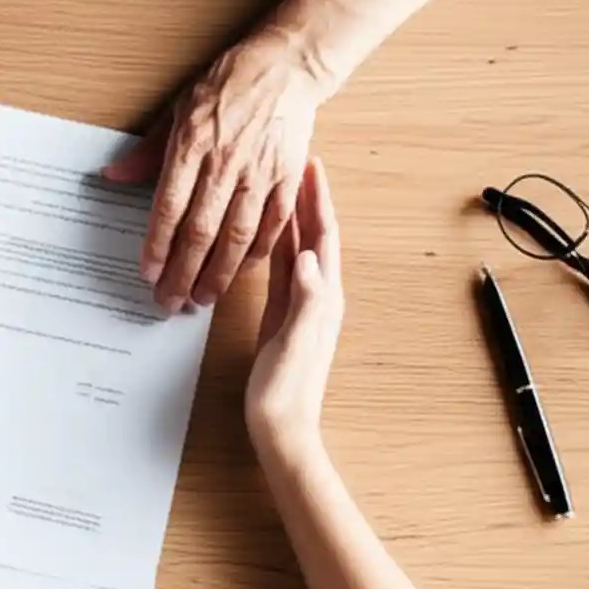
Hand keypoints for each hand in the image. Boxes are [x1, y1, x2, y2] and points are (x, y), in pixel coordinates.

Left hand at [104, 37, 322, 310]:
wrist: (284, 68)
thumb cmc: (226, 87)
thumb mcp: (177, 110)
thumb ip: (147, 151)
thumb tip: (112, 177)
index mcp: (192, 145)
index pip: (169, 208)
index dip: (156, 246)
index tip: (148, 274)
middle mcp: (225, 163)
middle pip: (200, 232)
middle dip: (182, 274)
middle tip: (169, 302)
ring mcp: (259, 173)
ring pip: (236, 236)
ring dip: (217, 274)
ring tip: (201, 299)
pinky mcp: (287, 178)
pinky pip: (270, 226)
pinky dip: (255, 254)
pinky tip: (239, 274)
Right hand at [244, 158, 342, 462]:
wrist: (282, 427)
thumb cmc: (288, 390)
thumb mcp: (296, 342)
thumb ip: (305, 299)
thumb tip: (308, 256)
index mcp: (323, 297)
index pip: (324, 237)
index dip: (318, 200)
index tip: (310, 164)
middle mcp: (316, 295)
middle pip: (314, 235)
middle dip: (307, 198)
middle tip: (295, 161)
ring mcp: (299, 304)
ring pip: (297, 247)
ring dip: (291, 215)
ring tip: (280, 184)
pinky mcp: (280, 314)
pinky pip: (280, 268)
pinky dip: (275, 244)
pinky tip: (264, 231)